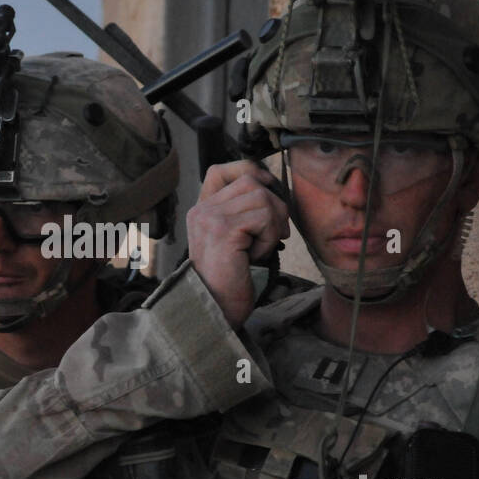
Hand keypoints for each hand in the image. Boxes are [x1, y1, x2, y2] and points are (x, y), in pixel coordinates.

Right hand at [186, 160, 288, 327]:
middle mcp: (202, 209)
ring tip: (262, 247)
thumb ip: (244, 214)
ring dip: (273, 224)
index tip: (268, 194)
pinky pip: (263, 217)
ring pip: (262, 197)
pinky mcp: (223, 230)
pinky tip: (256, 255)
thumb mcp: (235, 239)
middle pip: (251, 181)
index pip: (220, 170)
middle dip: (274, 206)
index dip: (249, 172)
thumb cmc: (230, 279)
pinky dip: (269, 237)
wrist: (214, 308)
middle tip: (276, 234)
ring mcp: (210, 218)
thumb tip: (273, 190)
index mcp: (202, 210)